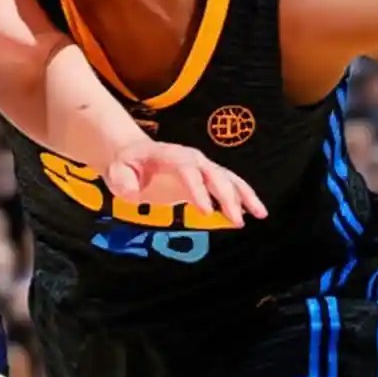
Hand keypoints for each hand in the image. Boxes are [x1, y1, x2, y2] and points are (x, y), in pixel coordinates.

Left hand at [104, 139, 267, 226]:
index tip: (207, 212)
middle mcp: (190, 158)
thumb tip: (135, 191)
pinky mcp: (205, 178)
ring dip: (244, 195)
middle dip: (227, 196)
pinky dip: (243, 197)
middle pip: (213, 174)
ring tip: (260, 214)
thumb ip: (123, 181)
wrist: (132, 155)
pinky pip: (228, 185)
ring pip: (227, 178)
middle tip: (236, 221)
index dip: (198, 189)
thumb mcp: (117, 173)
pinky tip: (254, 214)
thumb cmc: (125, 166)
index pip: (188, 170)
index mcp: (169, 156)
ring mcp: (200, 167)